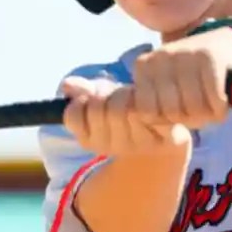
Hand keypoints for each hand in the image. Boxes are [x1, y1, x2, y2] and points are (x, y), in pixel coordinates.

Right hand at [60, 76, 191, 156]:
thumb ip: (84, 92)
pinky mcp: (162, 137)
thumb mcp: (101, 100)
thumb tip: (68, 84)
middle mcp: (110, 147)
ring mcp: (136, 145)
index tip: (94, 98)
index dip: (83, 100)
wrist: (163, 135)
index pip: (73, 115)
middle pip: (99, 109)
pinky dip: (151, 101)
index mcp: (90, 141)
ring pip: (124, 108)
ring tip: (135, 96)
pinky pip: (151, 112)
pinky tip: (150, 102)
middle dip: (108, 94)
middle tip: (120, 94)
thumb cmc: (125, 111)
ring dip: (129, 94)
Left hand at [131, 28, 231, 128]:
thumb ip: (155, 104)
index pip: (145, 112)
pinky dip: (220, 108)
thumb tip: (156, 126)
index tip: (178, 112)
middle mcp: (161, 57)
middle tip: (199, 111)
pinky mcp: (210, 56)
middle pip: (172, 112)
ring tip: (211, 105)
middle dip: (189, 119)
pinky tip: (222, 101)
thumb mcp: (166, 86)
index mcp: (144, 66)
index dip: (165, 121)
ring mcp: (185, 54)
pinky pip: (214, 99)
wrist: (226, 45)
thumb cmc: (192, 76)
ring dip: (207, 115)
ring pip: (194, 108)